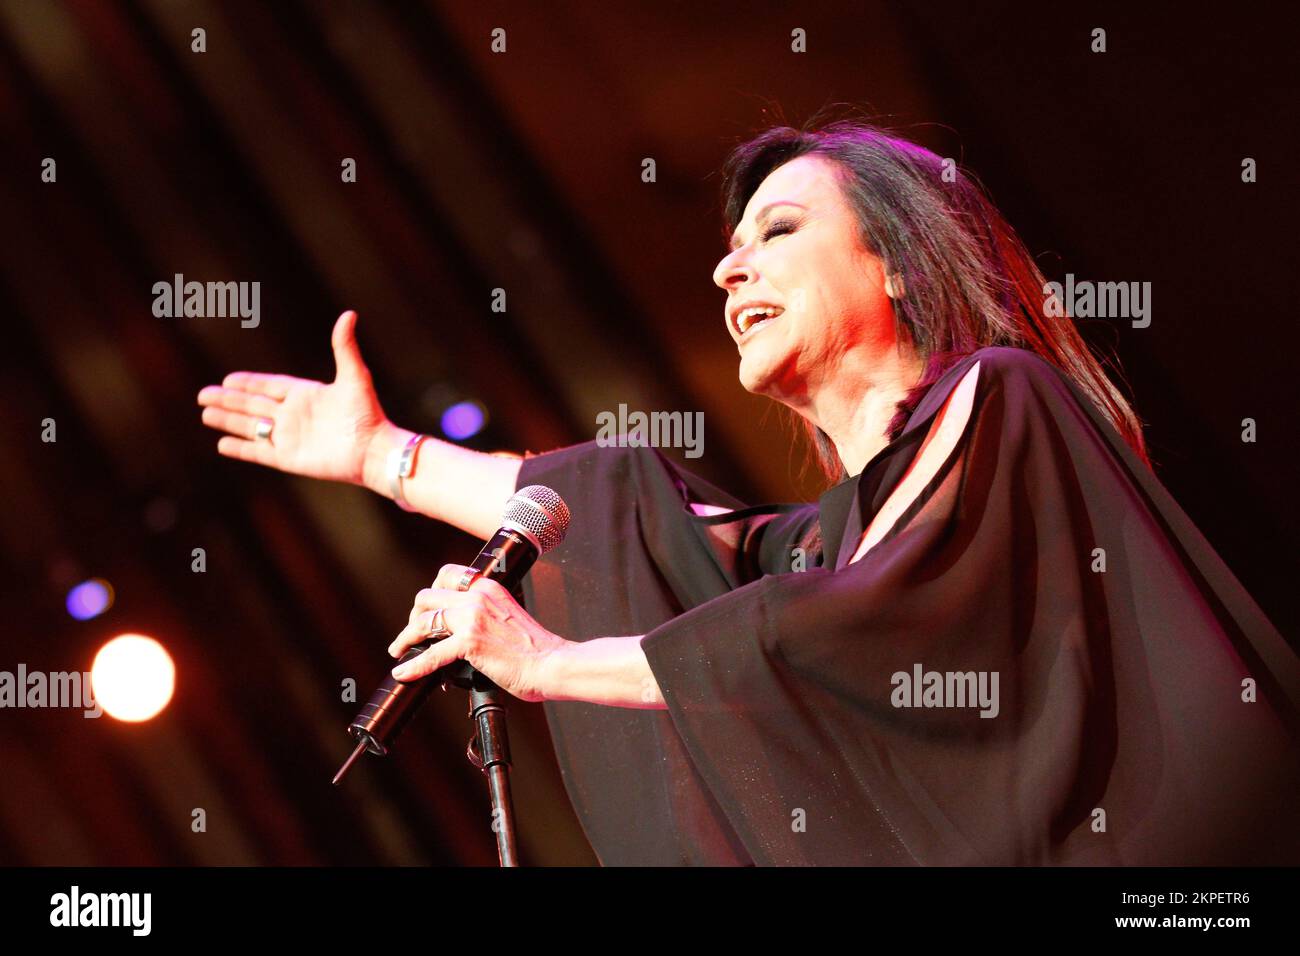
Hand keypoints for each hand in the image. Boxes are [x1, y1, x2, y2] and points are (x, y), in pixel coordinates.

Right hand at [197, 310, 388, 485]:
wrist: (373, 451)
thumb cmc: (368, 414)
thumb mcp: (355, 377)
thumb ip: (345, 347)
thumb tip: (349, 314)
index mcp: (306, 395)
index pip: (270, 386)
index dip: (249, 382)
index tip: (227, 379)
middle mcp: (294, 415)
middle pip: (253, 406)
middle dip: (228, 400)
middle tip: (202, 395)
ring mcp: (291, 438)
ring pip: (251, 428)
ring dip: (228, 420)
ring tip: (205, 414)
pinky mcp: (289, 459)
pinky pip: (259, 452)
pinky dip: (240, 448)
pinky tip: (222, 444)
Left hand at [387, 564, 569, 701]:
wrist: (551, 663)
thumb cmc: (536, 647)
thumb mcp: (508, 615)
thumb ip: (486, 613)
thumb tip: (462, 630)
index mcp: (488, 587)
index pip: (446, 576)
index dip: (431, 592)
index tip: (427, 609)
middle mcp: (477, 597)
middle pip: (426, 597)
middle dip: (414, 616)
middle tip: (413, 633)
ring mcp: (472, 618)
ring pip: (423, 621)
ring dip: (405, 637)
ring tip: (399, 650)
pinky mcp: (470, 642)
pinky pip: (431, 654)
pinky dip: (414, 665)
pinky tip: (405, 672)